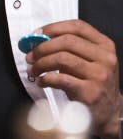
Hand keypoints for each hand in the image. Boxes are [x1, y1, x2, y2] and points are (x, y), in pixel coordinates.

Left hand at [28, 20, 120, 138]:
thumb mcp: (88, 60)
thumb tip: (37, 40)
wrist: (108, 112)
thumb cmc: (91, 83)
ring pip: (61, 58)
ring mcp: (99, 75)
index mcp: (105, 45)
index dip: (52, 28)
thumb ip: (69, 48)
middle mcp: (105, 58)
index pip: (77, 26)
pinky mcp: (90, 92)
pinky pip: (60, 79)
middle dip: (42, 47)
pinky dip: (45, 79)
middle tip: (30, 56)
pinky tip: (41, 82)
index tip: (36, 35)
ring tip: (33, 70)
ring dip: (41, 63)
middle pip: (66, 41)